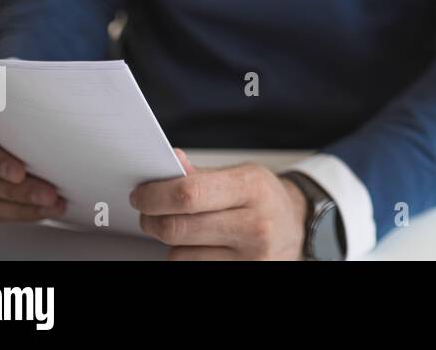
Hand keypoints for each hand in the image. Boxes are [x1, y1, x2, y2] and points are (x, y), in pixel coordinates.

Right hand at [0, 98, 67, 222]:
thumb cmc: (4, 103)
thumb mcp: (6, 94)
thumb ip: (17, 104)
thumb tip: (55, 121)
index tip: (20, 172)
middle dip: (13, 190)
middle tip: (48, 196)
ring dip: (16, 207)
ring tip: (50, 207)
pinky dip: (9, 214)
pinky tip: (36, 212)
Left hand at [131, 149, 308, 259]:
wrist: (294, 227)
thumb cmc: (263, 198)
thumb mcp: (241, 175)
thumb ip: (202, 173)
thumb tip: (171, 161)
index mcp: (252, 188)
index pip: (189, 194)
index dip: (155, 195)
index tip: (140, 194)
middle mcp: (254, 225)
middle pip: (177, 228)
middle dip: (151, 219)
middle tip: (147, 211)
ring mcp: (249, 257)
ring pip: (178, 253)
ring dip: (171, 241)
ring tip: (184, 227)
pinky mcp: (241, 274)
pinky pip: (190, 268)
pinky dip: (186, 256)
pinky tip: (199, 244)